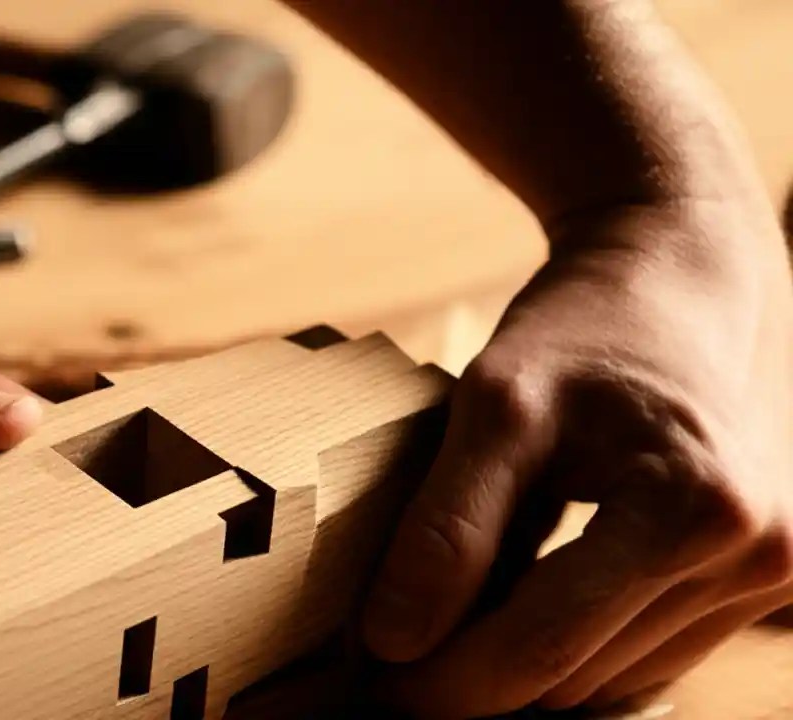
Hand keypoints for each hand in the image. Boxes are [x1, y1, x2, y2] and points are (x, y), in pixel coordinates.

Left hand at [360, 200, 792, 716]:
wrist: (674, 288)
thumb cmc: (581, 331)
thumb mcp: (494, 404)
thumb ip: (447, 523)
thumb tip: (393, 643)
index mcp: (695, 509)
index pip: (543, 648)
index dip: (443, 679)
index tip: (376, 677)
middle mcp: (755, 558)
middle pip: (573, 676)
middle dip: (473, 675)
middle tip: (393, 652)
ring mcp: (767, 578)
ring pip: (603, 682)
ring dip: (521, 665)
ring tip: (454, 613)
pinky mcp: (755, 586)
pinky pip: (638, 659)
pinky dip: (569, 646)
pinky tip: (520, 603)